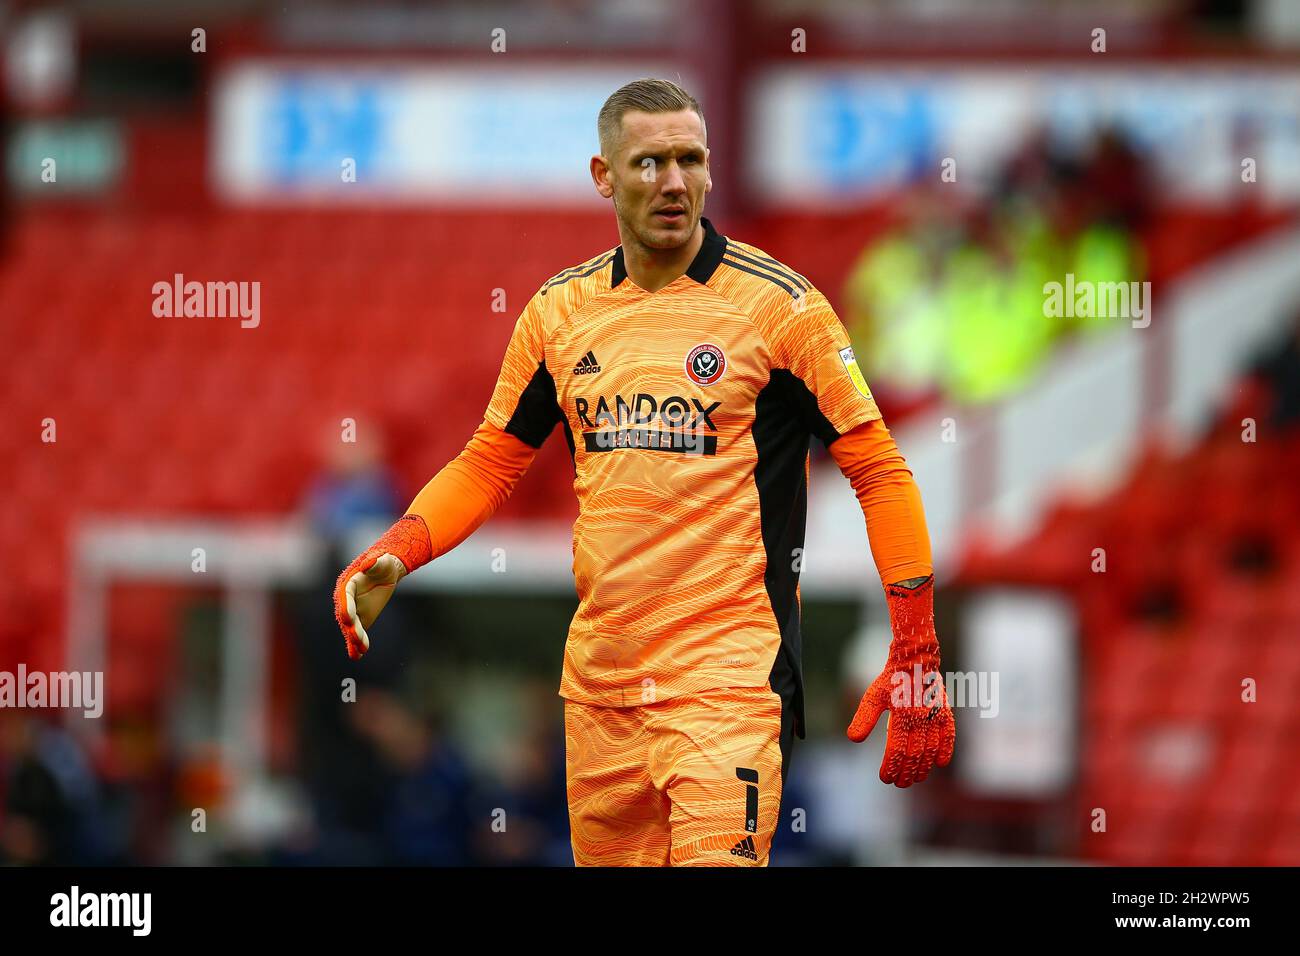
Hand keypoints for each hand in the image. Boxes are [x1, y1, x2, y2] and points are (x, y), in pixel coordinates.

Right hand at [333, 551, 406, 659]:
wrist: (386, 572)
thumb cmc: (383, 563)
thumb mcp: (381, 560)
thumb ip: (374, 562)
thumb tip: (369, 562)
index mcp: (348, 584)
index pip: (345, 597)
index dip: (346, 607)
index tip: (348, 618)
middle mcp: (347, 600)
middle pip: (348, 615)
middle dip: (351, 627)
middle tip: (357, 638)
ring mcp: (353, 611)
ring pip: (352, 627)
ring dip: (355, 639)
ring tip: (360, 651)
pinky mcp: (360, 619)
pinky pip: (357, 633)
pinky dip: (355, 645)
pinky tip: (356, 656)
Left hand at [846, 576, 955, 786]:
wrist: (914, 659)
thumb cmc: (891, 680)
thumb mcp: (873, 697)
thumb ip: (864, 718)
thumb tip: (853, 740)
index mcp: (901, 715)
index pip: (895, 750)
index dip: (890, 767)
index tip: (885, 778)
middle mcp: (919, 718)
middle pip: (913, 755)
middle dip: (906, 772)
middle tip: (899, 784)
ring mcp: (934, 716)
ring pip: (930, 749)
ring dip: (923, 767)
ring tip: (915, 779)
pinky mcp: (944, 712)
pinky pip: (948, 734)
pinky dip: (946, 749)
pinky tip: (941, 763)